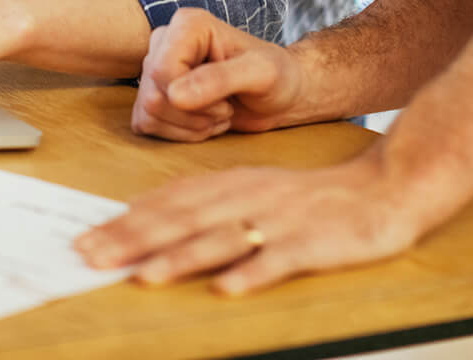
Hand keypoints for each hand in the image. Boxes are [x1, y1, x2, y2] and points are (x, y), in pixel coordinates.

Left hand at [75, 146, 458, 294]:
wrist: (387, 187)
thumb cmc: (314, 197)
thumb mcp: (255, 188)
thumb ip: (207, 201)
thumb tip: (150, 216)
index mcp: (233, 183)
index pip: (169, 201)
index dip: (126, 220)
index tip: (85, 237)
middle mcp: (249, 197)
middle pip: (183, 219)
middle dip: (134, 239)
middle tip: (93, 257)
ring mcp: (281, 220)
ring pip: (223, 238)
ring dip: (181, 257)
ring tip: (145, 275)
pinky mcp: (314, 243)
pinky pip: (279, 260)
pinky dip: (252, 273)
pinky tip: (227, 289)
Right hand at [131, 8, 306, 141]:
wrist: (278, 94)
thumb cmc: (276, 76)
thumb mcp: (260, 74)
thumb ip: (220, 79)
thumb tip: (175, 95)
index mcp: (188, 25)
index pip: (163, 71)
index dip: (192, 98)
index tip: (227, 99)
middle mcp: (166, 41)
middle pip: (154, 95)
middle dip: (194, 115)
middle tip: (226, 108)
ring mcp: (156, 68)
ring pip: (148, 112)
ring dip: (190, 126)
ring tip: (218, 114)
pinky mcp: (153, 94)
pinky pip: (145, 123)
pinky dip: (179, 134)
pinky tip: (204, 122)